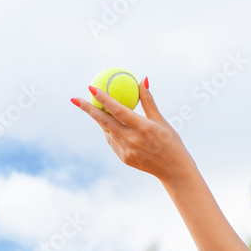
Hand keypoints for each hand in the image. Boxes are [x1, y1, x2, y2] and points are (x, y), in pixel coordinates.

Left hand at [72, 80, 195, 184]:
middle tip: (76, 99)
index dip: (104, 99)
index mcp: (144, 128)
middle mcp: (133, 140)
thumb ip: (149, 102)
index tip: (92, 88)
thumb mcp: (162, 121)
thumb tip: (142, 80)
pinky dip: (109, 132)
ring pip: (107, 131)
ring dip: (99, 120)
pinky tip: (109, 126)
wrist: (174, 170)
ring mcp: (127, 151)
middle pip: (105, 122)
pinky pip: (112, 142)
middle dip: (88, 109)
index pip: (118, 110)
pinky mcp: (125, 159)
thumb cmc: (171, 142)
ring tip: (93, 108)